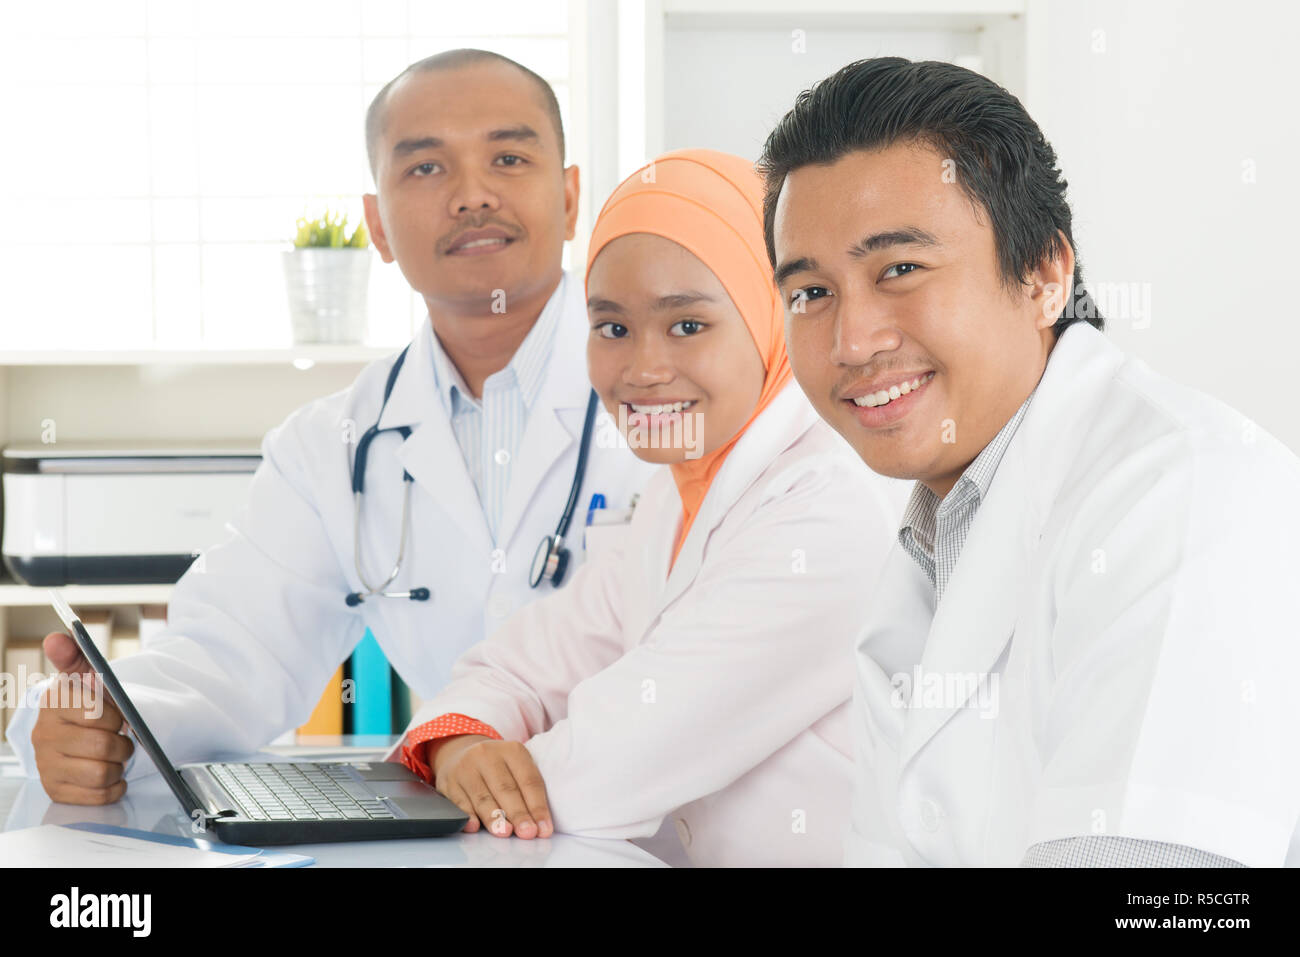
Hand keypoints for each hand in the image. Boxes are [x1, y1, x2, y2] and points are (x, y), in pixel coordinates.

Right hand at [30, 631, 132, 804]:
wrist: (84, 730)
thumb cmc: (89, 701)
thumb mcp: (87, 674)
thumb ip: (76, 655)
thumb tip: (57, 638)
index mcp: (53, 704)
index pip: (97, 716)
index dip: (116, 717)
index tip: (116, 715)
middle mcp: (43, 735)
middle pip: (103, 748)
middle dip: (122, 744)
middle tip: (121, 738)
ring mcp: (46, 765)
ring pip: (101, 774)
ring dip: (118, 766)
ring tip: (115, 755)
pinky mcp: (55, 789)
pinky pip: (97, 795)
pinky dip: (113, 787)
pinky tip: (110, 774)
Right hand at [432, 735, 552, 838]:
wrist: (460, 753)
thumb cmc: (497, 766)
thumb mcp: (515, 766)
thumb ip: (527, 790)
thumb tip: (539, 824)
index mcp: (512, 750)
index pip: (529, 780)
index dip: (537, 806)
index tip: (544, 829)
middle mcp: (488, 755)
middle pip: (506, 788)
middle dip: (518, 813)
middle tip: (527, 832)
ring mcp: (466, 768)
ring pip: (482, 797)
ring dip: (494, 818)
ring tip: (505, 832)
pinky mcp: (448, 782)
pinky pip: (459, 802)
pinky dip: (468, 816)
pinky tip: (475, 827)